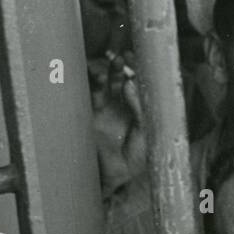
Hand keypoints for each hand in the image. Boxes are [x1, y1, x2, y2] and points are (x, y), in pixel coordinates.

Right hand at [89, 52, 147, 197]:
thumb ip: (139, 108)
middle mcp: (120, 106)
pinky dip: (92, 85)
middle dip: (120, 67)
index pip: (138, 83)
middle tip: (121, 57)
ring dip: (106, 73)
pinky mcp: (90, 116)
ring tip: (112, 65)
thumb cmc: (134, 158)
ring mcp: (104, 110)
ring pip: (103, 84)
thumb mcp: (144, 132)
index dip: (138, 69)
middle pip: (119, 79)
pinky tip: (98, 79)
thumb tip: (130, 83)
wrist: (114, 176)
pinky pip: (89, 96)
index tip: (136, 58)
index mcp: (138, 108)